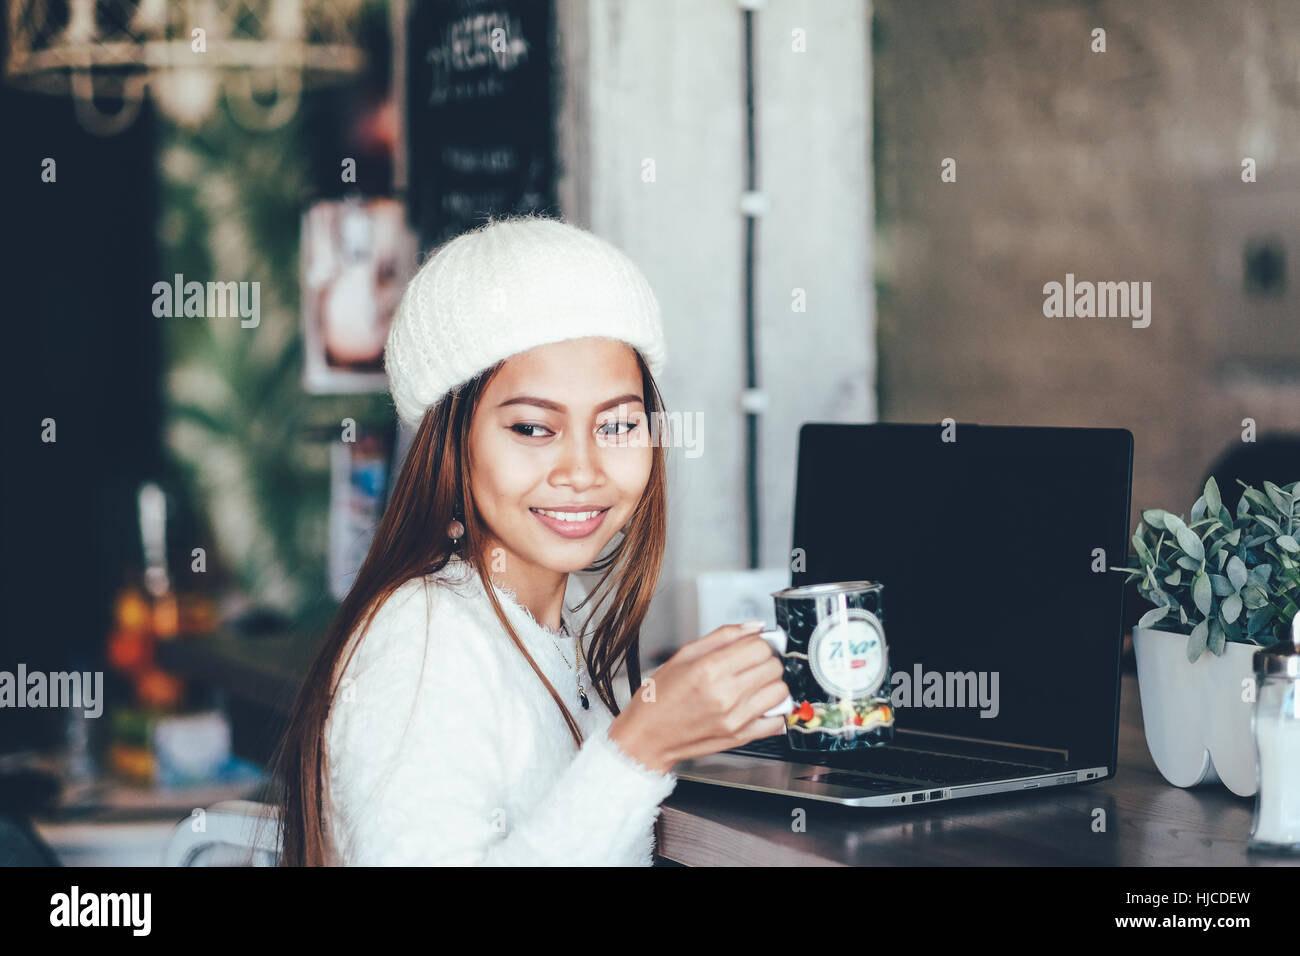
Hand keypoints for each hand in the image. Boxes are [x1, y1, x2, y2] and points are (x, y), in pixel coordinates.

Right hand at [607, 621, 788, 774]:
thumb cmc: (660, 697)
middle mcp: (725, 694)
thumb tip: (754, 626)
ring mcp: (735, 718)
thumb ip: (723, 636)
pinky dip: (773, 711)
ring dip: (771, 684)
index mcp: (709, 669)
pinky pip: (777, 721)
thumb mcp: (684, 655)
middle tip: (751, 664)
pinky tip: (758, 705)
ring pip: (780, 691)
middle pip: (774, 667)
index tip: (750, 646)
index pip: (760, 646)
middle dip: (766, 661)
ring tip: (754, 684)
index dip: (757, 642)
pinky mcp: (740, 737)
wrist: (648, 735)